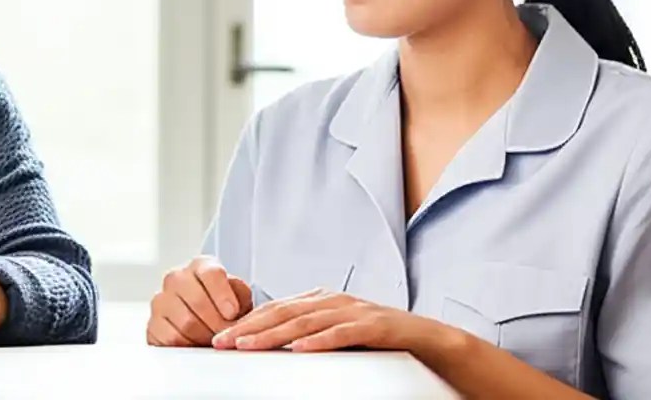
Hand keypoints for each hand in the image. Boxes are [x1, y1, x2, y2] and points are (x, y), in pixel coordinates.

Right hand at [147, 256, 252, 346]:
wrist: (207, 322)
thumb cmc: (225, 306)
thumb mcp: (239, 296)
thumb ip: (239, 297)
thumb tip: (232, 314)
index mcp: (200, 266)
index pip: (210, 274)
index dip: (222, 295)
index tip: (232, 313)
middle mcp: (176, 278)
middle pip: (197, 301)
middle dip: (217, 322)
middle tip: (227, 333)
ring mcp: (161, 301)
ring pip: (185, 322)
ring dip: (205, 335)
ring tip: (215, 339)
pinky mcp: (153, 324)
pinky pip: (171, 337)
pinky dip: (189, 344)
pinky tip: (197, 343)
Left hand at [212, 288, 447, 352]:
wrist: (432, 340)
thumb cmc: (380, 341)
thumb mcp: (337, 335)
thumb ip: (308, 336)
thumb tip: (271, 350)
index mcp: (320, 300)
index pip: (274, 310)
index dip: (245, 323)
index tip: (218, 339)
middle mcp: (333, 300)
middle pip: (282, 313)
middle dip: (248, 327)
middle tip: (221, 342)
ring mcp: (354, 310)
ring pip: (305, 322)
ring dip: (273, 334)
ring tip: (248, 345)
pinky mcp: (376, 325)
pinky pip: (342, 333)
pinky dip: (319, 341)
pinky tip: (299, 349)